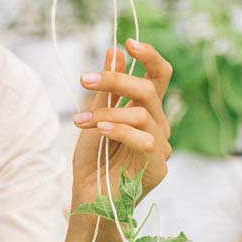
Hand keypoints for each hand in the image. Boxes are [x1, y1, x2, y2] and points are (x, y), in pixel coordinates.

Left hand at [70, 38, 172, 210]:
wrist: (89, 200)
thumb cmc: (93, 161)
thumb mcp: (95, 117)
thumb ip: (107, 89)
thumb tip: (114, 49)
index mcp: (147, 111)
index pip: (159, 76)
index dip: (149, 56)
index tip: (127, 41)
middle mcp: (159, 126)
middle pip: (149, 90)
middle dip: (116, 80)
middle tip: (86, 80)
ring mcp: (161, 147)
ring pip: (143, 113)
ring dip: (108, 112)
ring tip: (80, 122)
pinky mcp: (158, 167)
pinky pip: (144, 140)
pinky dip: (120, 130)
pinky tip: (99, 130)